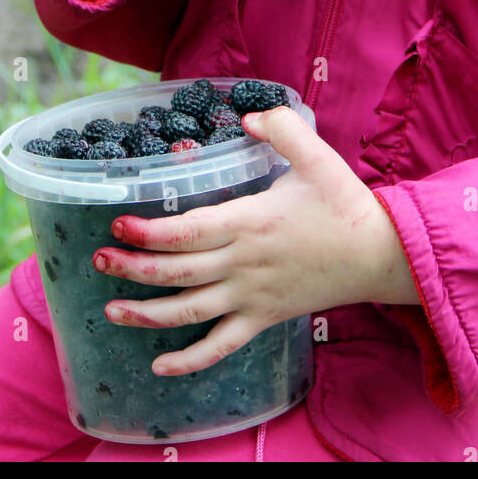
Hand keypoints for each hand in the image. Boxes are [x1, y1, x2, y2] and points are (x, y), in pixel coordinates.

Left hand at [92, 106, 420, 375]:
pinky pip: (221, 345)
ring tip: (111, 309)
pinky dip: (189, 359)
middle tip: (98, 259)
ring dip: (146, 313)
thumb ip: (282, 128)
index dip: (151, 230)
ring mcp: (252, 295)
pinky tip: (159, 364)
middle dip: (133, 267)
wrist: (379, 255)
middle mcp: (244, 263)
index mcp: (251, 221)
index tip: (120, 223)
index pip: (189, 230)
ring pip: (190, 311)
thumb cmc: (345, 204)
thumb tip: (248, 114)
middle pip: (178, 271)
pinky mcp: (263, 317)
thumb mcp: (317, 156)